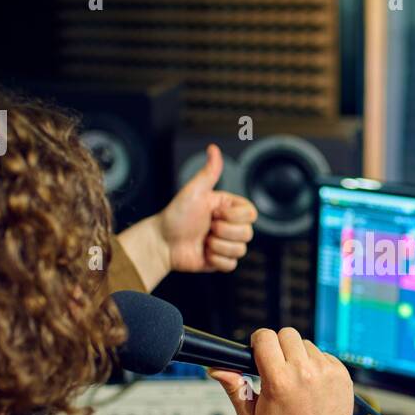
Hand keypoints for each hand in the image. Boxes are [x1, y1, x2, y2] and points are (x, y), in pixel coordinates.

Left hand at [161, 145, 257, 272]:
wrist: (162, 243)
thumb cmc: (175, 215)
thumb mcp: (193, 192)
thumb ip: (208, 172)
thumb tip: (214, 148)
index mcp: (228, 208)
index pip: (251, 214)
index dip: (234, 216)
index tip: (214, 213)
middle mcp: (230, 225)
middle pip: (248, 233)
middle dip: (223, 232)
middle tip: (207, 227)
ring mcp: (226, 244)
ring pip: (241, 250)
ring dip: (218, 247)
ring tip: (203, 240)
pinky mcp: (221, 261)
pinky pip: (231, 265)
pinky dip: (216, 260)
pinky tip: (204, 253)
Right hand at [208, 328, 353, 414]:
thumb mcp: (250, 413)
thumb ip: (233, 387)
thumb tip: (216, 368)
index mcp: (279, 380)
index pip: (265, 337)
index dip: (259, 341)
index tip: (260, 350)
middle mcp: (304, 372)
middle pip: (287, 334)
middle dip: (279, 346)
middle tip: (279, 365)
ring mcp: (326, 372)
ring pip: (307, 344)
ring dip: (300, 356)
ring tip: (297, 379)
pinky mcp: (341, 374)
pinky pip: (325, 354)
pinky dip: (317, 364)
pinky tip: (313, 383)